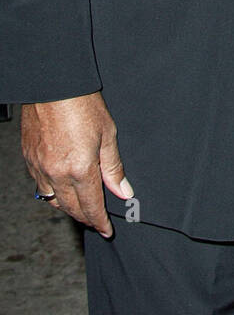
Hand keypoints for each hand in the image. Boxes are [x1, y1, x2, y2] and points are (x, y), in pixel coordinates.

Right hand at [21, 92, 133, 236]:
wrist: (53, 85)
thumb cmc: (82, 104)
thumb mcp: (108, 134)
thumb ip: (113, 167)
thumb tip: (123, 190)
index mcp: (79, 169)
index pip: (91, 206)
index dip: (99, 221)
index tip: (106, 229)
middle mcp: (56, 173)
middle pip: (70, 208)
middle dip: (84, 218)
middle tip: (95, 221)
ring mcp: (39, 167)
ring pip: (52, 200)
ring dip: (66, 207)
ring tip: (79, 207)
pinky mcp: (29, 158)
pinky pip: (39, 185)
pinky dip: (51, 192)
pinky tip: (60, 187)